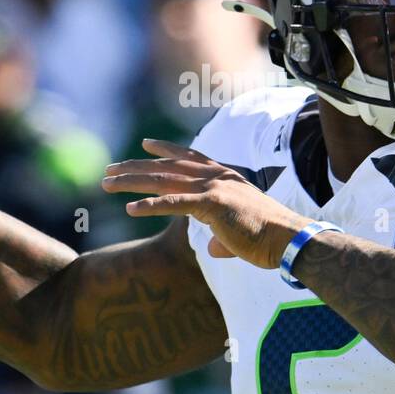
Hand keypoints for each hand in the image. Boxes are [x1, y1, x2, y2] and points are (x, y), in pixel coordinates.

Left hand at [101, 138, 313, 268]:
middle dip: (135, 167)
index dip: (165, 150)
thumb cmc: (269, 238)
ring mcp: (214, 188)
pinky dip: (150, 205)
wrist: (288, 239)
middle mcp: (217, 176)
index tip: (145, 145)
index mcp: (225, 177)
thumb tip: (211, 248)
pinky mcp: (212, 205)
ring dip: (132, 182)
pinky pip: (174, 204)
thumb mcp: (239, 231)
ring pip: (164, 180)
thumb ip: (221, 236)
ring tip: (107, 184)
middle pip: (167, 166)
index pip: (190, 158)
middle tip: (110, 169)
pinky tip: (130, 208)